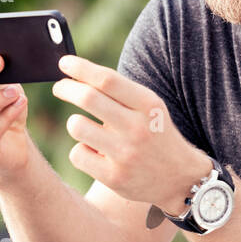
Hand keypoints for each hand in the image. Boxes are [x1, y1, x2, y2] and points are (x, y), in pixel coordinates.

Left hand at [52, 54, 209, 208]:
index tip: (64, 62)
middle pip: (88, 98)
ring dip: (75, 123)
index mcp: (148, 105)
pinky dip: (81, 151)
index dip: (80, 68)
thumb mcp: (148, 108)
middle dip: (66, 89)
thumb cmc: (154, 134)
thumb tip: (78, 73)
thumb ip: (119, 92)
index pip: (107, 79)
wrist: (180, 179)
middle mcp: (138, 128)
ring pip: (77, 126)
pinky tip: (95, 154)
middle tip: (60, 87)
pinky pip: (77, 154)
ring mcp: (126, 154)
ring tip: (85, 127)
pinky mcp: (114, 178)